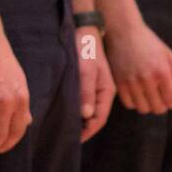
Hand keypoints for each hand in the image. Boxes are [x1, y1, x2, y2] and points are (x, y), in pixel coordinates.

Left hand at [74, 26, 114, 141]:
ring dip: (79, 121)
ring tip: (65, 130)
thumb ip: (86, 92)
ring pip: (89, 110)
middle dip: (83, 129)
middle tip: (66, 139)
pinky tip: (66, 113)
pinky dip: (76, 110)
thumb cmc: (85, 49)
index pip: (99, 119)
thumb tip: (86, 116)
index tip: (74, 140)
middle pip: (95, 117)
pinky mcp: (87, 82)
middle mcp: (103, 92)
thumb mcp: (85, 70)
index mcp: (106, 91)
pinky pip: (84, 101)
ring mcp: (96, 88)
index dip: (88, 131)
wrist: (83, 31)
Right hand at [103, 17, 171, 113]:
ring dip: (148, 105)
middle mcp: (147, 79)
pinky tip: (136, 92)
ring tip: (147, 94)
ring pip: (143, 109)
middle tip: (159, 95)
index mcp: (162, 72)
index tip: (170, 94)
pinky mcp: (118, 83)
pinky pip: (129, 104)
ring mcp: (131, 82)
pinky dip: (134, 102)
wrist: (123, 31)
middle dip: (162, 104)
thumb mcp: (169, 57)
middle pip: (159, 109)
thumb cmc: (150, 43)